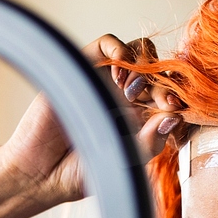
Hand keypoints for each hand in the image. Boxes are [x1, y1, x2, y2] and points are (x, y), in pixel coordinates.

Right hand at [0, 34, 185, 208]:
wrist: (41, 173)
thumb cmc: (81, 173)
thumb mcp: (126, 162)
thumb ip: (151, 142)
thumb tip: (174, 116)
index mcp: (142, 119)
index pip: (169, 97)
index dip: (177, 98)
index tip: (176, 109)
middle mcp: (126, 97)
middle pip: (158, 72)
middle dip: (164, 83)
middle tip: (163, 100)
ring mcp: (105, 80)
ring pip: (138, 53)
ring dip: (144, 65)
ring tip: (133, 90)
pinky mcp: (84, 68)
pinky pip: (107, 44)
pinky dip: (119, 49)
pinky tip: (120, 70)